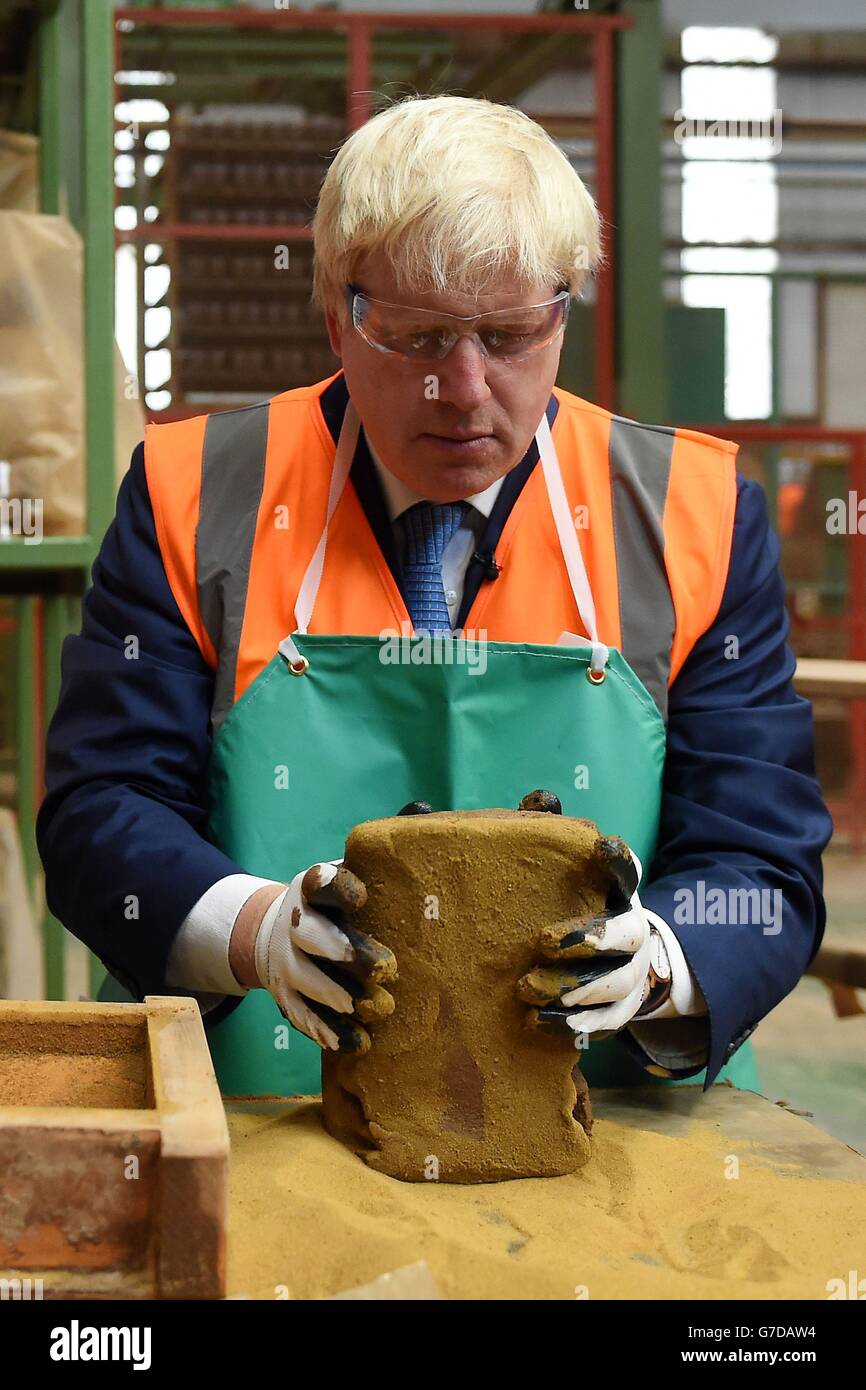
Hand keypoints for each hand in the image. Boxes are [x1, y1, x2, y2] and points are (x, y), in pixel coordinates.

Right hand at [255, 861, 395, 1053]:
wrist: (278, 933)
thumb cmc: (335, 909)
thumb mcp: (346, 886)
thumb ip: (378, 883)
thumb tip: (429, 884)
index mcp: (310, 889)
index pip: (318, 883)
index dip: (337, 889)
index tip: (362, 899)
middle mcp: (292, 922)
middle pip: (308, 933)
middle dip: (342, 950)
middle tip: (385, 969)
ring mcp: (284, 961)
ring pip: (304, 977)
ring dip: (339, 995)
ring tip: (381, 1009)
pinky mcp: (285, 996)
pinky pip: (303, 1016)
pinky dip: (330, 1032)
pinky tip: (361, 1043)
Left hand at [518, 841, 670, 1040]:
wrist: (611, 960)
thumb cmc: (572, 901)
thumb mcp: (561, 866)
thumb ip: (551, 830)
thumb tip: (541, 798)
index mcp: (619, 891)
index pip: (627, 871)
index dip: (618, 860)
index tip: (602, 847)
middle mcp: (634, 930)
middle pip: (627, 934)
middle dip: (591, 937)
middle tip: (543, 941)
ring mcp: (631, 973)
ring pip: (615, 983)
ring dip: (574, 987)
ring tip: (527, 988)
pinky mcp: (622, 1010)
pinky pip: (606, 1023)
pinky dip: (574, 1024)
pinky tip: (538, 1021)